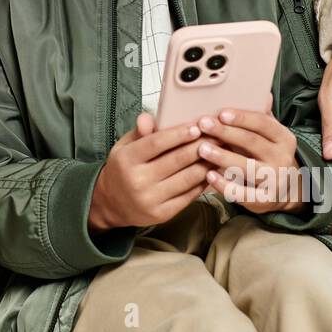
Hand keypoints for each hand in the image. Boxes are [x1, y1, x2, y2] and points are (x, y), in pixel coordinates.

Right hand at [89, 113, 212, 233]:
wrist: (111, 204)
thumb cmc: (123, 169)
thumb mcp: (124, 146)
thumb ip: (139, 131)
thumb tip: (148, 117)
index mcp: (126, 160)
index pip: (157, 143)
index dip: (179, 134)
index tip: (197, 126)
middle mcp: (137, 181)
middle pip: (177, 160)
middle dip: (201, 146)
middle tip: (218, 135)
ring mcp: (150, 200)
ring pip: (188, 178)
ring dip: (207, 163)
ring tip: (220, 152)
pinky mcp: (162, 214)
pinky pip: (189, 195)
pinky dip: (204, 182)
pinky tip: (212, 171)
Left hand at [192, 101, 306, 212]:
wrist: (286, 190)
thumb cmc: (268, 155)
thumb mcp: (269, 135)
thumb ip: (261, 116)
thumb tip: (261, 92)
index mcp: (284, 138)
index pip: (263, 124)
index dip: (242, 118)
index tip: (221, 112)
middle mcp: (282, 158)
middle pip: (252, 143)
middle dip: (226, 133)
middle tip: (204, 124)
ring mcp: (275, 180)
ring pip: (247, 167)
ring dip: (222, 157)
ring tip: (202, 149)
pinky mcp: (264, 200)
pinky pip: (242, 193)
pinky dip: (225, 185)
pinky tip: (209, 176)